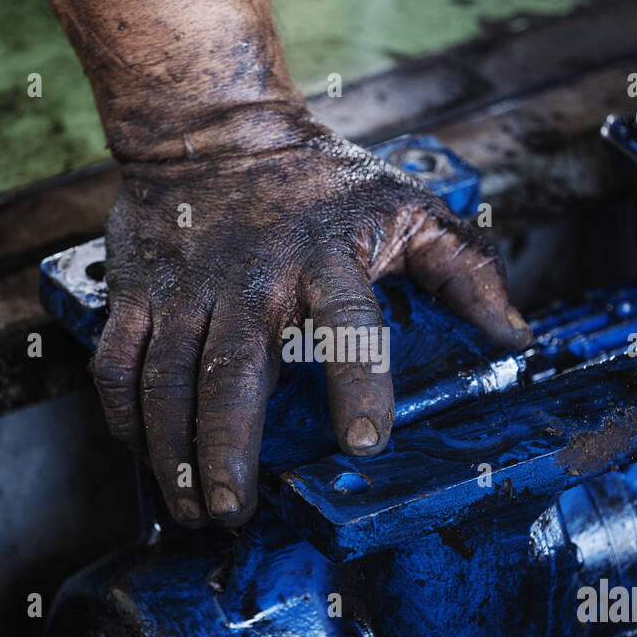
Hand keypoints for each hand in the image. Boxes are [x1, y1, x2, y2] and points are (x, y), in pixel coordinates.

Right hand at [92, 111, 529, 527]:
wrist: (214, 127)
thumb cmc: (319, 180)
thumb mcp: (407, 207)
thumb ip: (464, 271)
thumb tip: (517, 338)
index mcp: (327, 260)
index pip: (348, 323)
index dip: (358, 382)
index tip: (363, 444)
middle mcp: (253, 279)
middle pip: (237, 373)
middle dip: (230, 449)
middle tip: (236, 510)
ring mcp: (188, 288)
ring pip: (171, 379)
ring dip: (175, 451)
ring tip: (193, 506)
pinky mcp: (138, 292)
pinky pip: (120, 362)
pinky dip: (125, 417)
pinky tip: (143, 456)